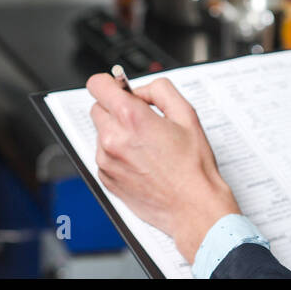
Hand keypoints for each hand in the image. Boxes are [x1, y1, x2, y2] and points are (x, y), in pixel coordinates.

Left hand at [87, 75, 240, 263]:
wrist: (192, 207)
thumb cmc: (192, 166)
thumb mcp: (186, 114)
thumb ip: (160, 90)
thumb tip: (140, 90)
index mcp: (131, 119)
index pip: (98, 85)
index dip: (111, 83)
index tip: (120, 87)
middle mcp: (113, 139)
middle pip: (98, 107)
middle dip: (116, 107)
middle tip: (141, 118)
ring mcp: (106, 160)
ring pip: (101, 132)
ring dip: (116, 131)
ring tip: (145, 144)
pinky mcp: (106, 178)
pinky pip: (103, 154)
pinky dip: (117, 152)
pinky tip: (141, 160)